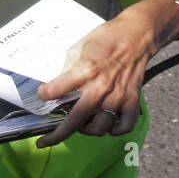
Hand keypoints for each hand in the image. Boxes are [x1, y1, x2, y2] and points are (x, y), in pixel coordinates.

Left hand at [33, 6, 153, 147]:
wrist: (136, 36)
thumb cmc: (106, 39)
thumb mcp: (79, 47)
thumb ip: (68, 69)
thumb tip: (57, 87)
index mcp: (85, 70)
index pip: (56, 90)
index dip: (45, 95)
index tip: (42, 95)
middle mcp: (100, 88)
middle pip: (75, 121)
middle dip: (57, 134)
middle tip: (46, 141)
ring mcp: (117, 98)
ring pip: (98, 128)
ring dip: (86, 130)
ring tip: (80, 124)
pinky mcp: (132, 102)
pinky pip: (123, 127)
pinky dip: (113, 130)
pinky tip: (105, 124)